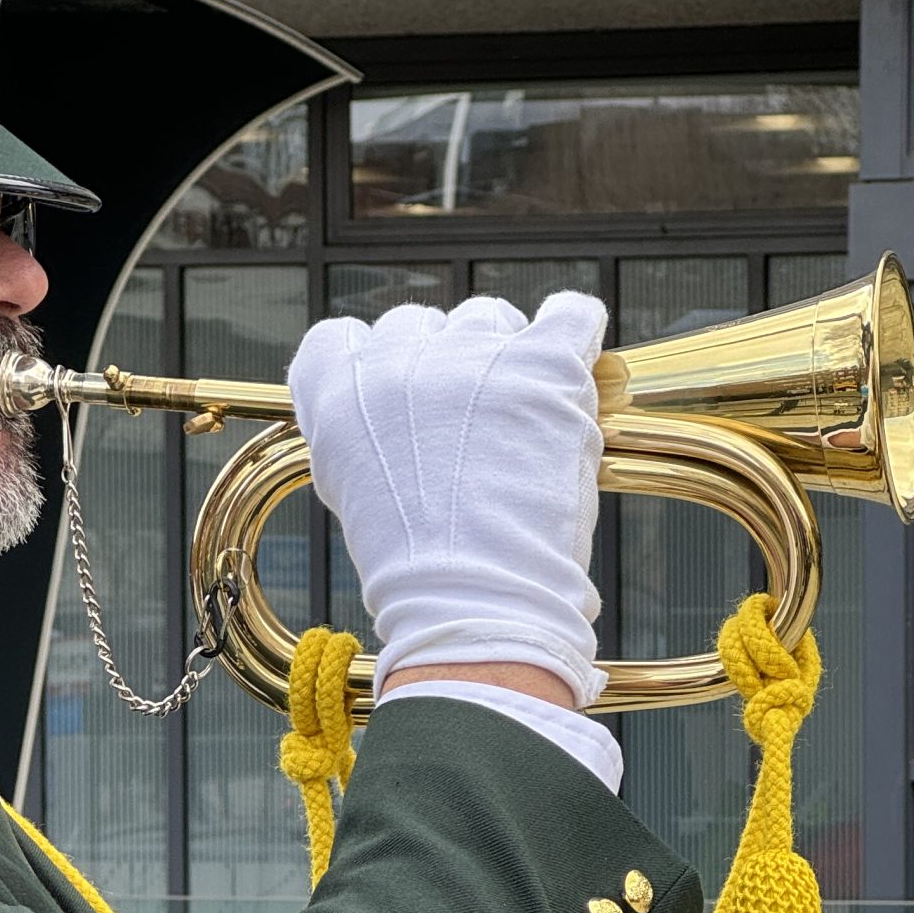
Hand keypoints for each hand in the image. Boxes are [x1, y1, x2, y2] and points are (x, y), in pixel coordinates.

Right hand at [288, 292, 608, 706]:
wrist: (474, 599)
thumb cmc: (415, 565)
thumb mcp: (351, 492)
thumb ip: (358, 432)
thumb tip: (383, 410)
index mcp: (337, 391)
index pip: (344, 339)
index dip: (377, 366)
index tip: (403, 400)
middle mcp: (395, 359)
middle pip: (418, 324)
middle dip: (442, 363)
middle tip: (469, 420)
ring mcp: (470, 356)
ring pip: (488, 319)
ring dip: (504, 356)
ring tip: (522, 415)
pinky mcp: (542, 364)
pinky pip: (570, 314)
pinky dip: (575, 330)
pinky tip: (576, 360)